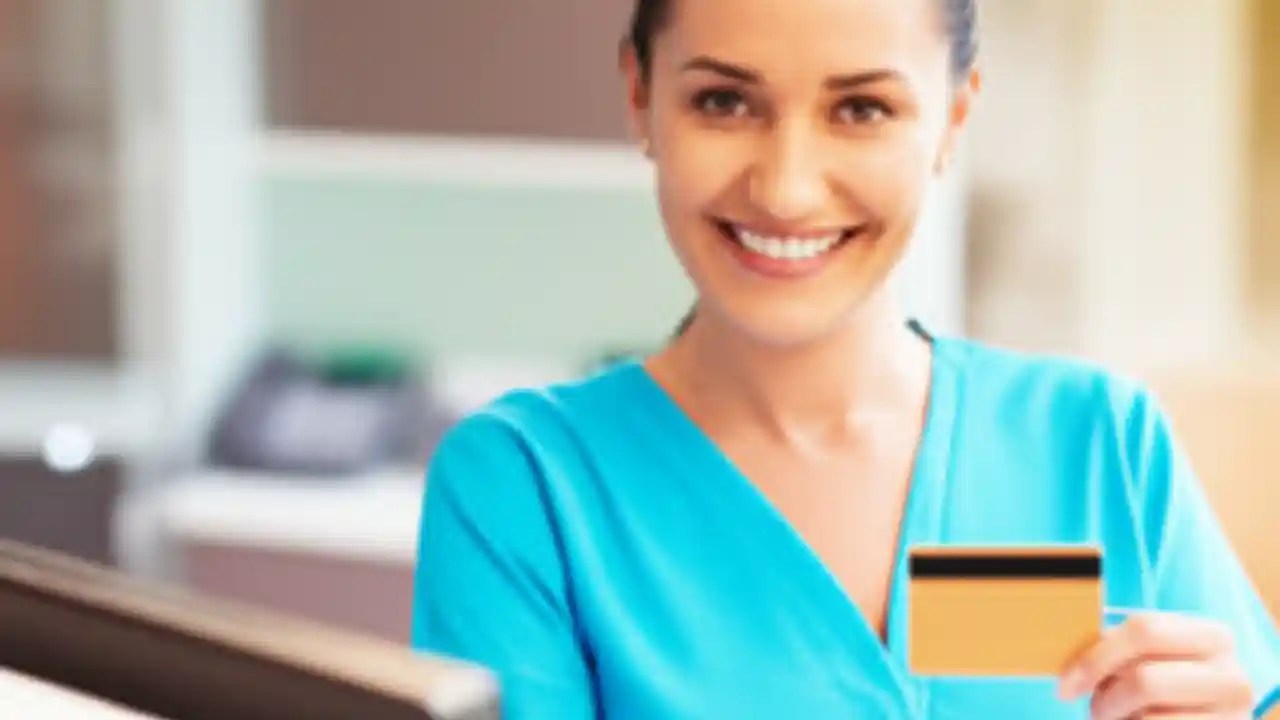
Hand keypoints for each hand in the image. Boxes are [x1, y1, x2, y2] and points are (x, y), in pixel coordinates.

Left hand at [1058, 611, 1253, 718]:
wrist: (1209, 718)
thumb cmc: (1170, 686)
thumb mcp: (1155, 659)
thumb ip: (1122, 650)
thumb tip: (1073, 669)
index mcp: (1213, 636)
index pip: (1144, 630)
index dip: (1095, 657)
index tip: (1066, 685)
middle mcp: (1231, 673)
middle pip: (1145, 679)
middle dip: (1106, 699)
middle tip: (1093, 710)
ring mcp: (1233, 713)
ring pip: (1149, 717)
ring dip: (1119, 719)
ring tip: (1118, 718)